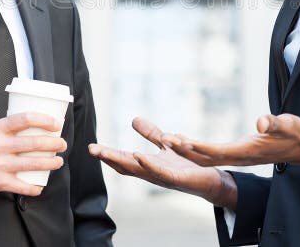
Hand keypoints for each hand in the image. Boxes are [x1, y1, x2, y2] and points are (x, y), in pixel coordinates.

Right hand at [0, 112, 66, 197]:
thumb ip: (5, 130)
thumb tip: (30, 128)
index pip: (26, 118)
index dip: (45, 120)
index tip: (56, 123)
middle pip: (35, 142)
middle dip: (54, 144)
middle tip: (61, 144)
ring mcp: (0, 164)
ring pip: (34, 163)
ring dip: (51, 163)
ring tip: (57, 162)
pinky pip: (23, 186)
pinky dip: (34, 188)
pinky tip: (39, 186)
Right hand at [88, 118, 236, 209]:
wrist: (209, 180)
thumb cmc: (186, 165)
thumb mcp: (166, 144)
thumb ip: (151, 133)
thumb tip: (133, 119)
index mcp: (148, 165)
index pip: (124, 159)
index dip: (108, 153)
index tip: (91, 147)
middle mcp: (152, 173)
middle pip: (126, 165)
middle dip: (108, 157)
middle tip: (91, 150)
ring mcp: (162, 177)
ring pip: (139, 169)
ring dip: (122, 161)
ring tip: (106, 153)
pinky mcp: (176, 178)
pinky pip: (160, 170)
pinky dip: (148, 163)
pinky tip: (138, 155)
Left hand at [166, 114, 299, 167]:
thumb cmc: (296, 134)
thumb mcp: (288, 124)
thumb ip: (275, 123)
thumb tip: (262, 122)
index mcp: (248, 151)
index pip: (218, 151)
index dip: (199, 148)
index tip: (181, 142)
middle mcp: (239, 157)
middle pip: (206, 158)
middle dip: (185, 151)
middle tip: (164, 141)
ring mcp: (238, 156)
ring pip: (206, 157)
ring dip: (187, 150)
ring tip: (167, 139)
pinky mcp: (239, 152)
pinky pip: (212, 153)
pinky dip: (196, 148)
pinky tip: (184, 139)